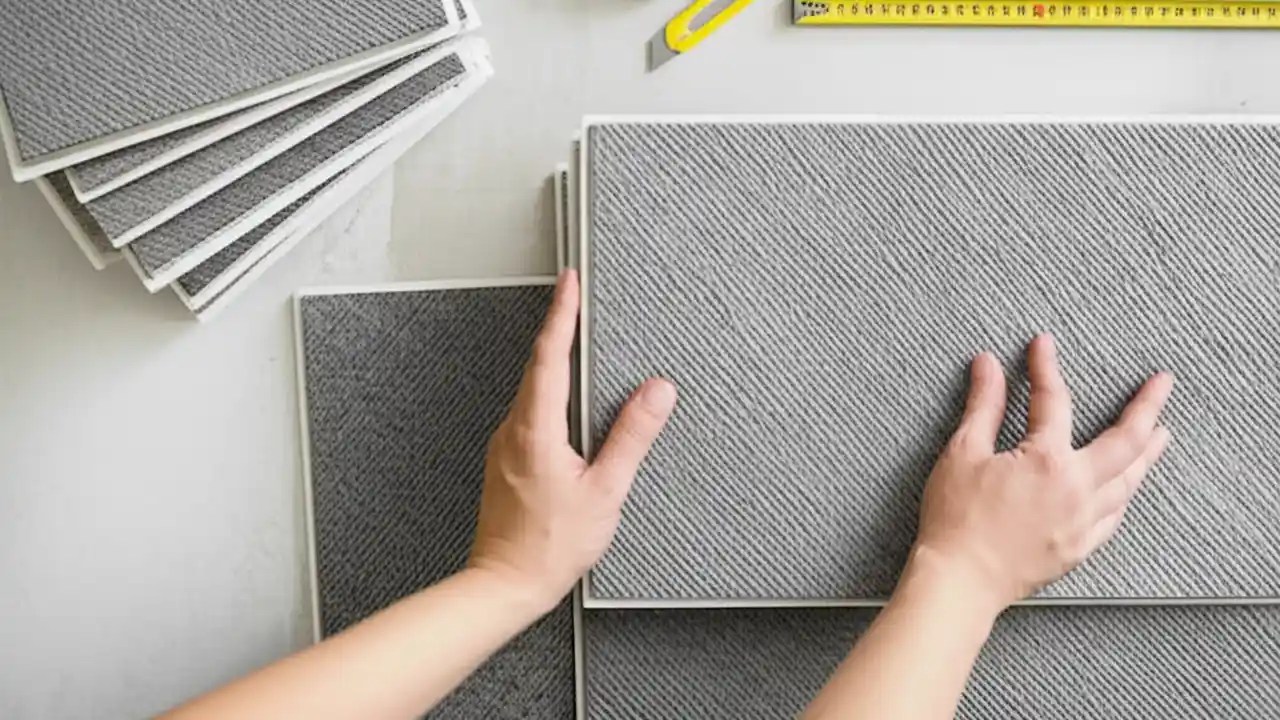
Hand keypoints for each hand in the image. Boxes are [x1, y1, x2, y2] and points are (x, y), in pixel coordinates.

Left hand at [468, 270, 676, 611]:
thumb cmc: (550, 546)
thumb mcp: (606, 489)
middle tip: (575, 298)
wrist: (504, 584)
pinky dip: (549, 398)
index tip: (570, 282)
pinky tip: (567, 408)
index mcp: (535, 429)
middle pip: (536, 367)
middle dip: (557, 329)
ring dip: (554, 365)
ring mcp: (503, 446)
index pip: (549, 356)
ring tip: (577, 343)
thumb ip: (631, 436)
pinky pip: (528, 415)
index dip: (561, 314)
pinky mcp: (504, 461)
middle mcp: (512, 430)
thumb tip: (656, 392)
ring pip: (531, 392)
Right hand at [910, 334, 1172, 614]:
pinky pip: (1115, 517)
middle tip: (1161, 384)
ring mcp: (1083, 522)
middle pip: (1125, 441)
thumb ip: (983, 406)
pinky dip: (1125, 495)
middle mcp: (1076, 489)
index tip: (1042, 345)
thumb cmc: (956, 518)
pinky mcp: (1079, 548)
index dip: (1046, 368)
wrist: (960, 580)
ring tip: (1161, 433)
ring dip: (1147, 453)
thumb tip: (988, 365)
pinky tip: (1127, 488)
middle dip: (1146, 408)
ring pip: (1129, 481)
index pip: (1054, 401)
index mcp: (1046, 460)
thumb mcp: (963, 453)